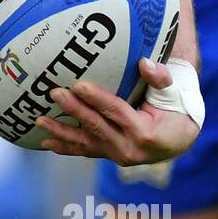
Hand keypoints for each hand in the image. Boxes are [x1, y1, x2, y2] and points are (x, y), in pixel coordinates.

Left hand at [35, 58, 199, 165]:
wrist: (179, 138)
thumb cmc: (175, 107)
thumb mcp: (173, 91)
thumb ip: (160, 78)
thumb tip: (144, 63)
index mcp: (145, 132)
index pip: (117, 112)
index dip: (97, 99)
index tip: (79, 85)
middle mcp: (129, 148)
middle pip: (96, 126)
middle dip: (74, 110)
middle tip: (54, 93)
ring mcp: (117, 155)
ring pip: (85, 142)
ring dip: (61, 132)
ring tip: (39, 120)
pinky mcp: (109, 155)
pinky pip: (85, 150)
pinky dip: (65, 146)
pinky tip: (46, 141)